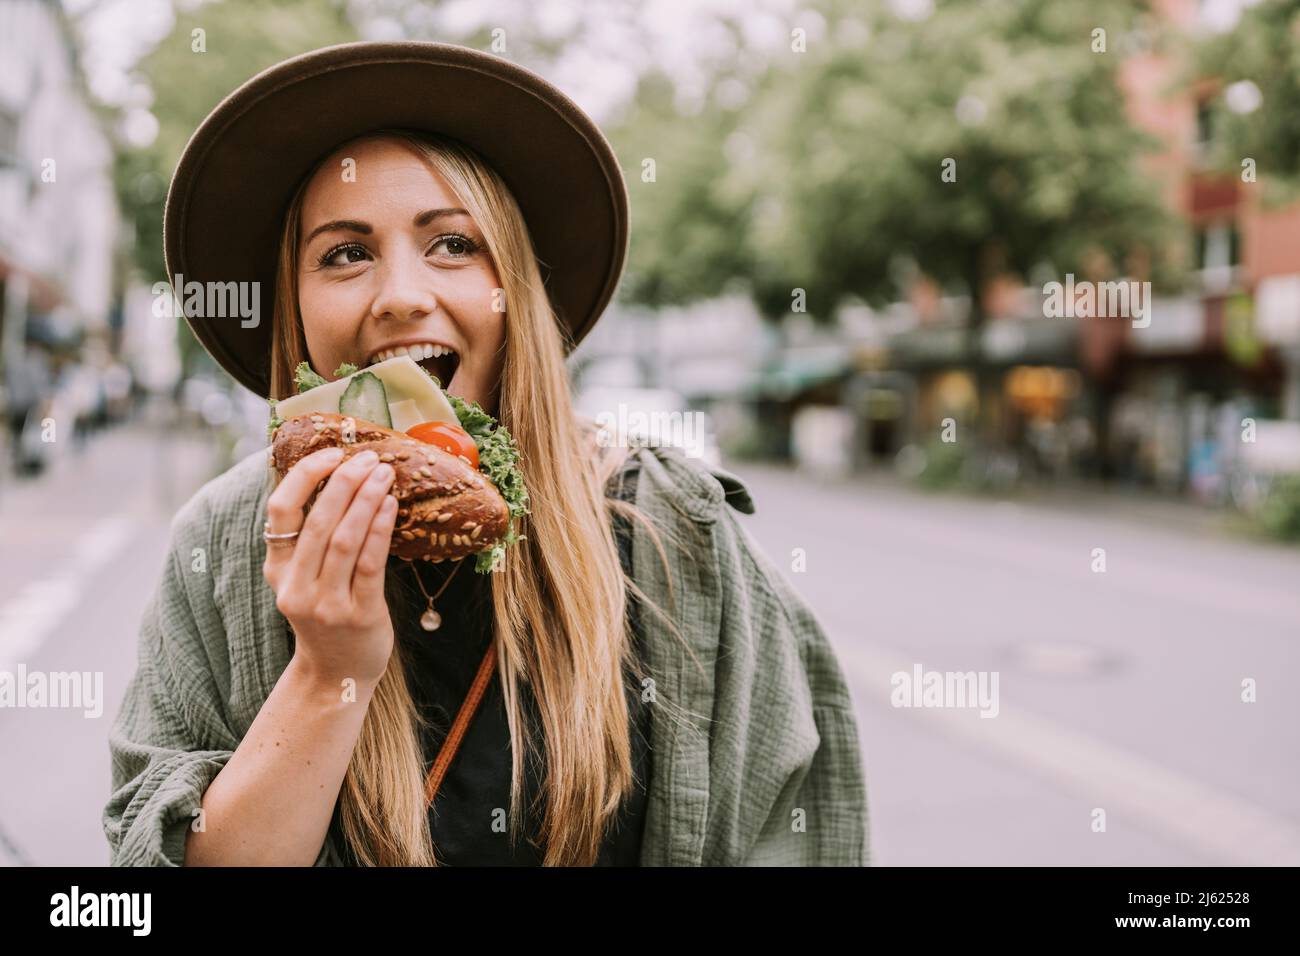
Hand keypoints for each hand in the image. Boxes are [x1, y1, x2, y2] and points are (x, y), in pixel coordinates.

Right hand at [263, 446, 397, 688]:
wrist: (336, 675)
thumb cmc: (326, 616)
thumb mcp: (304, 579)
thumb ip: (311, 540)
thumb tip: (339, 478)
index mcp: (277, 570)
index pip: (280, 510)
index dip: (305, 476)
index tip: (331, 453)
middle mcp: (296, 586)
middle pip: (318, 521)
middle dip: (345, 482)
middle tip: (368, 457)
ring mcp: (326, 603)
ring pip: (345, 539)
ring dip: (366, 500)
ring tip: (384, 474)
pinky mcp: (358, 615)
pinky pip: (370, 563)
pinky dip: (380, 529)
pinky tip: (391, 505)